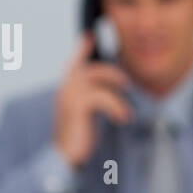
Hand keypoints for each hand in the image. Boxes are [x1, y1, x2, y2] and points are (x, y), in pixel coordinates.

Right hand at [53, 31, 134, 167]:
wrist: (65, 157)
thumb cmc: (78, 137)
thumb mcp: (85, 115)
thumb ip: (91, 100)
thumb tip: (108, 91)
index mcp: (66, 90)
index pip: (72, 63)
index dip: (81, 49)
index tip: (89, 36)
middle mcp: (65, 88)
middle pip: (88, 66)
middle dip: (110, 72)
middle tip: (126, 84)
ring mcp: (69, 95)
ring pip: (97, 76)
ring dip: (116, 88)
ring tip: (126, 108)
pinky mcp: (77, 106)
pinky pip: (102, 96)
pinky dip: (117, 106)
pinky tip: (123, 119)